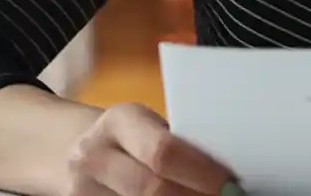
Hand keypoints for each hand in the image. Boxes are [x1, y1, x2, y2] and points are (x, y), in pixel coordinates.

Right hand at [64, 102, 240, 195]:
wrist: (79, 150)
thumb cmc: (132, 136)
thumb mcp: (149, 126)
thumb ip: (178, 143)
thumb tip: (228, 174)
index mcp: (119, 121)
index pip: (162, 151)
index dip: (202, 173)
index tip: (231, 186)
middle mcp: (93, 155)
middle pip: (151, 189)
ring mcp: (82, 188)